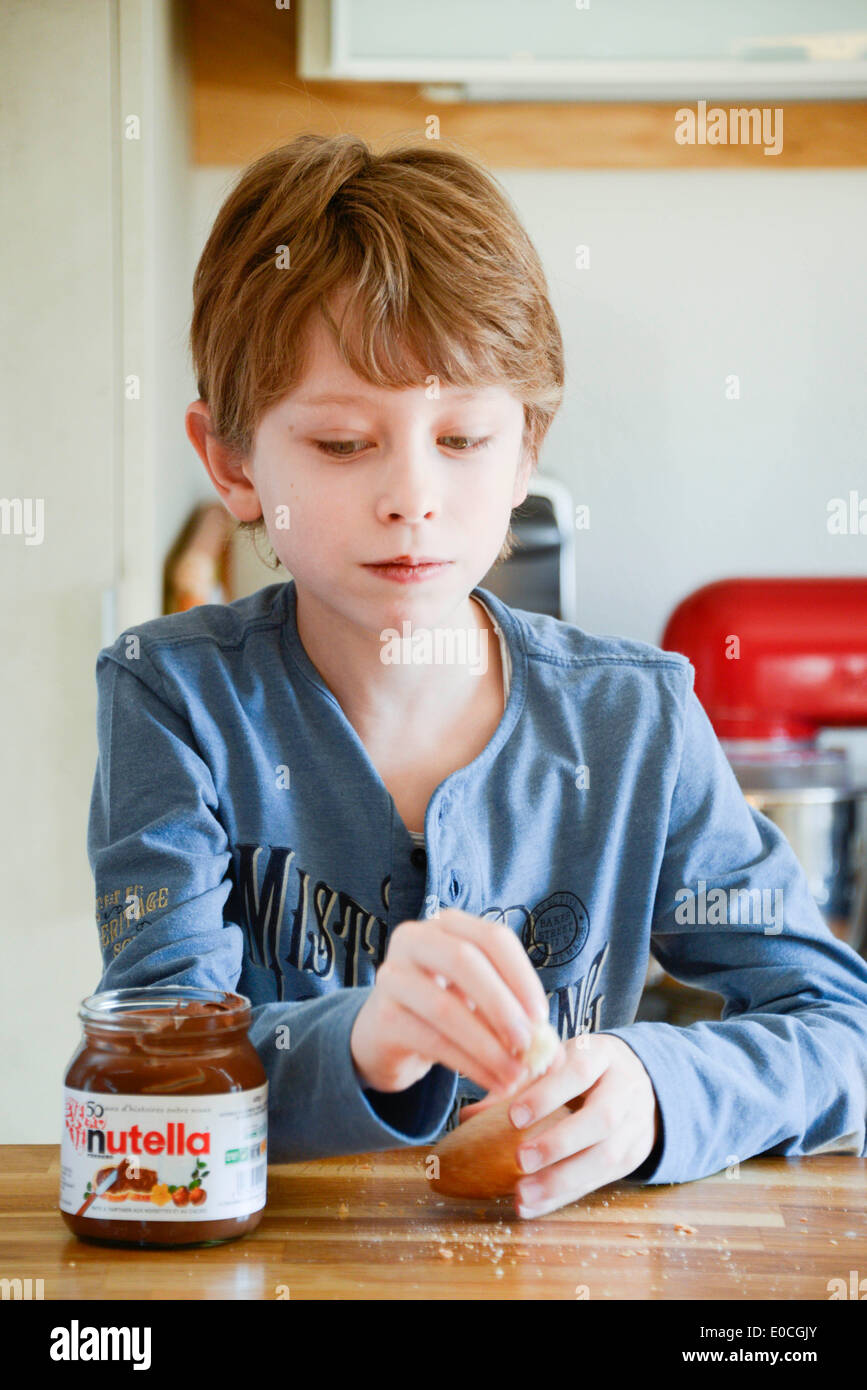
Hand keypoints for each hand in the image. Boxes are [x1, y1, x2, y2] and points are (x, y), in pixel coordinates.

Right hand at [350, 907, 557, 1097]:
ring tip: (516, 1075)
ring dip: (488, 1046)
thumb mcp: (481, 1001)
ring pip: (446, 1007)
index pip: (492, 938)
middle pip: (465, 961)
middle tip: (528, 1045)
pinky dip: (469, 1064)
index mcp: (447, 924)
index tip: (542, 1016)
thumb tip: (553, 1052)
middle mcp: (414, 938)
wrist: (389, 1034)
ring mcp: (392, 975)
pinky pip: (432, 1040)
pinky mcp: (382, 1016)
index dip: (522, 976)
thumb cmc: (447, 1009)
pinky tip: (492, 1081)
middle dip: (503, 1006)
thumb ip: (516, 1015)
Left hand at [466, 1033, 659, 1218]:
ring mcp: (635, 1125)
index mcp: (602, 1056)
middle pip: (601, 1119)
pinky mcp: (634, 1155)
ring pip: (607, 1157)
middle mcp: (626, 1090)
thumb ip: (519, 1083)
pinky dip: (564, 1195)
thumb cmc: (584, 1068)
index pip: (579, 1071)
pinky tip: (534, 1205)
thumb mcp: (559, 1061)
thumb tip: (468, 1116)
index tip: (513, 1116)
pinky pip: (601, 1180)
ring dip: (562, 1180)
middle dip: (560, 1142)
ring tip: (523, 1195)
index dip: (548, 1094)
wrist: (640, 1079)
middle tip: (519, 1160)